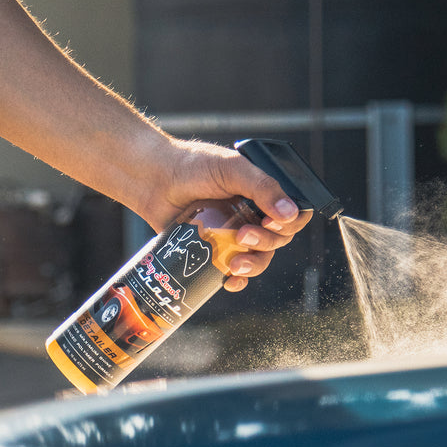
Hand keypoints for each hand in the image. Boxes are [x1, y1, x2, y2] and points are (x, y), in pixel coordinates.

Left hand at [143, 137, 313, 290]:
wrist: (153, 179)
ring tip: (235, 264)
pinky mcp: (215, 250)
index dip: (289, 223)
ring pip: (260, 259)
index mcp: (263, 193)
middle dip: (266, 242)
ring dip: (254, 265)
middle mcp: (253, 214)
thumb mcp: (231, 169)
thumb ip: (262, 187)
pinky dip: (238, 280)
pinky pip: (236, 272)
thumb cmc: (192, 166)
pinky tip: (229, 281)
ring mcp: (234, 234)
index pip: (294, 214)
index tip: (269, 222)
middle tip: (242, 235)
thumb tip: (289, 213)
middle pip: (278, 240)